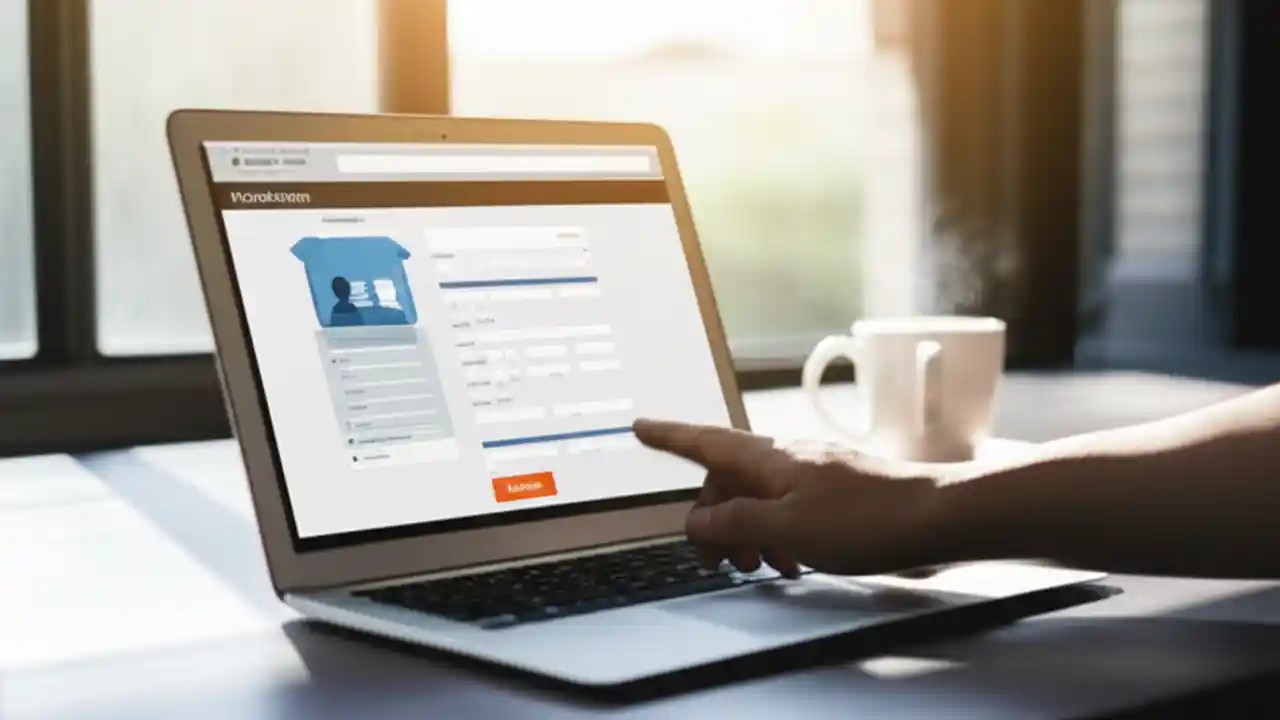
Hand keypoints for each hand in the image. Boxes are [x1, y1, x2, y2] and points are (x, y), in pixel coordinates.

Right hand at [632, 419, 947, 576]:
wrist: (937, 516)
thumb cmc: (863, 520)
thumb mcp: (785, 528)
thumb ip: (734, 523)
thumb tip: (697, 520)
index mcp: (767, 458)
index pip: (705, 442)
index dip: (670, 436)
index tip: (641, 426)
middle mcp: (786, 456)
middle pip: (728, 480)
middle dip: (716, 519)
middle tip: (721, 563)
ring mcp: (813, 470)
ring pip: (759, 497)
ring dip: (750, 532)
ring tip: (764, 569)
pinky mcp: (835, 488)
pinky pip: (788, 506)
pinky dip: (779, 532)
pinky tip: (794, 560)